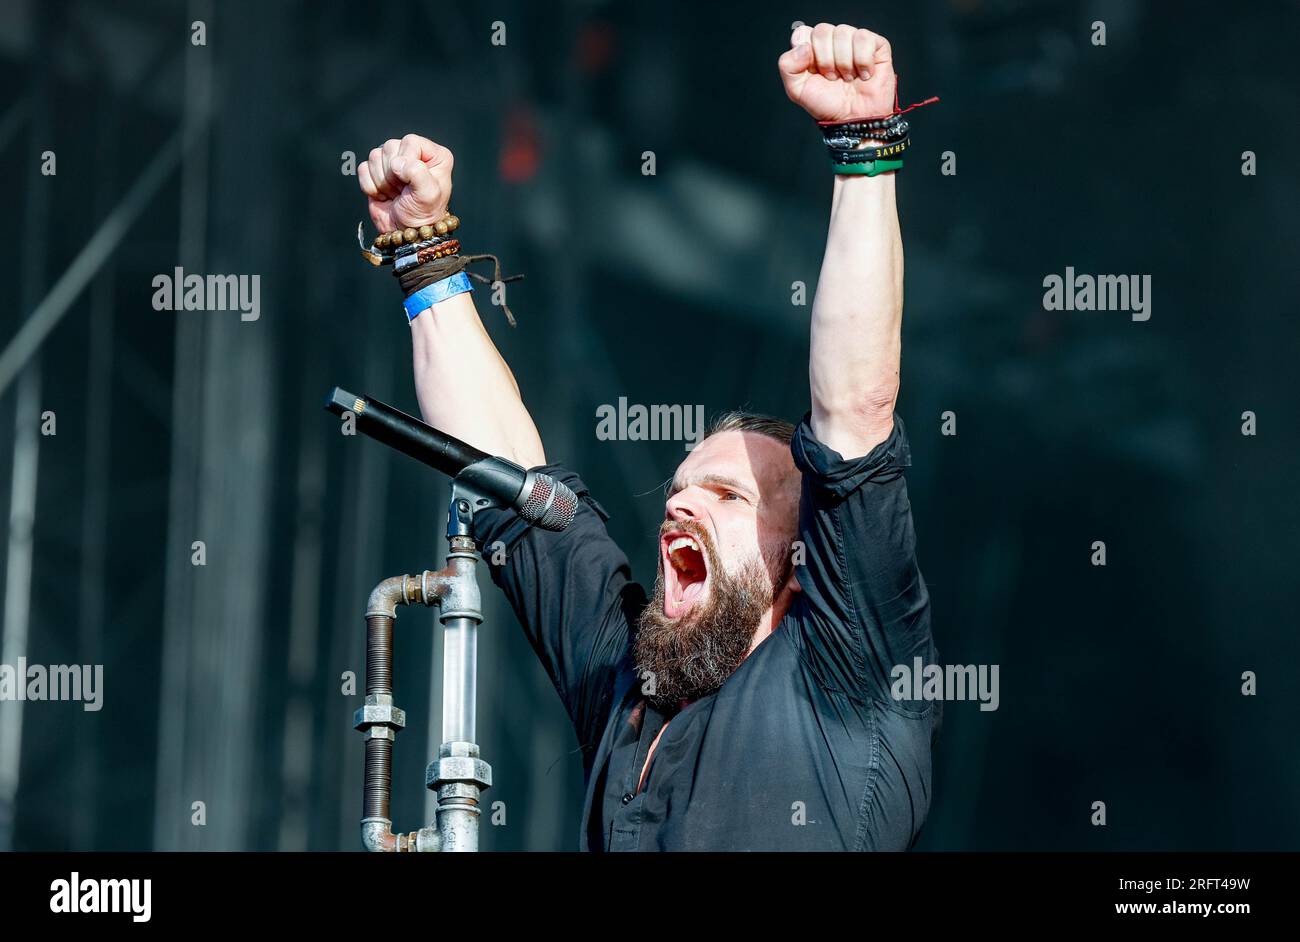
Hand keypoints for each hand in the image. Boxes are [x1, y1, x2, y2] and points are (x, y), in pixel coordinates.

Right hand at [358, 133, 451, 232]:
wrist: (406, 232)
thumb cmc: (423, 214)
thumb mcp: (428, 194)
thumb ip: (418, 173)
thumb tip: (397, 163)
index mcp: (433, 155)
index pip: (410, 141)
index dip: (406, 161)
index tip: (411, 182)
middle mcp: (413, 153)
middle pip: (390, 147)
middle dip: (393, 175)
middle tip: (403, 191)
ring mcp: (393, 161)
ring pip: (374, 156)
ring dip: (382, 181)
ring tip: (395, 193)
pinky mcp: (375, 171)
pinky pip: (363, 168)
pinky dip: (370, 186)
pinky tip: (383, 195)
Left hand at [778, 23, 895, 122]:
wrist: (854, 119)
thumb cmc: (828, 105)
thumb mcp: (797, 90)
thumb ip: (788, 66)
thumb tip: (803, 47)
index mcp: (812, 49)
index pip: (803, 32)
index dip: (806, 51)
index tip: (813, 71)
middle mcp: (832, 41)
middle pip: (822, 31)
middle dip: (825, 60)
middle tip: (832, 78)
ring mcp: (854, 41)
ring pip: (843, 32)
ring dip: (844, 62)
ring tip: (848, 78)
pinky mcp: (875, 45)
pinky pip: (864, 38)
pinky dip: (862, 61)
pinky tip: (863, 74)